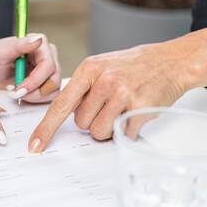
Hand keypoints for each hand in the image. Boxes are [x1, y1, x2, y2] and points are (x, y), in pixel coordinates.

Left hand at [0, 33, 61, 103]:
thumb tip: (38, 39)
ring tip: (18, 91)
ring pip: (54, 89)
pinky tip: (23, 93)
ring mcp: (49, 70)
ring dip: (35, 96)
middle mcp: (48, 55)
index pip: (48, 66)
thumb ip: (19, 45)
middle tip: (17, 92)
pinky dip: (36, 98)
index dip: (35, 80)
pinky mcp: (47, 81)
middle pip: (54, 79)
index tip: (19, 88)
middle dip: (35, 90)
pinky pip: (50, 95)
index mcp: (41, 44)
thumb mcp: (1, 51)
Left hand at [28, 42, 191, 151]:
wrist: (172, 61)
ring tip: (122, 109)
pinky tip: (136, 111)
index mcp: (89, 69)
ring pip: (100, 132)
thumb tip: (66, 113)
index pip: (61, 104)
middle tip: (109, 105)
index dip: (46, 128)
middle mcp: (104, 81)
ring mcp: (123, 95)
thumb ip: (84, 87)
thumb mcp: (103, 66)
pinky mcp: (140, 109)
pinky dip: (128, 129)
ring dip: (109, 128)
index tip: (35, 145)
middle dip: (93, 120)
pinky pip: (123, 134)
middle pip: (82, 123)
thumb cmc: (135, 65)